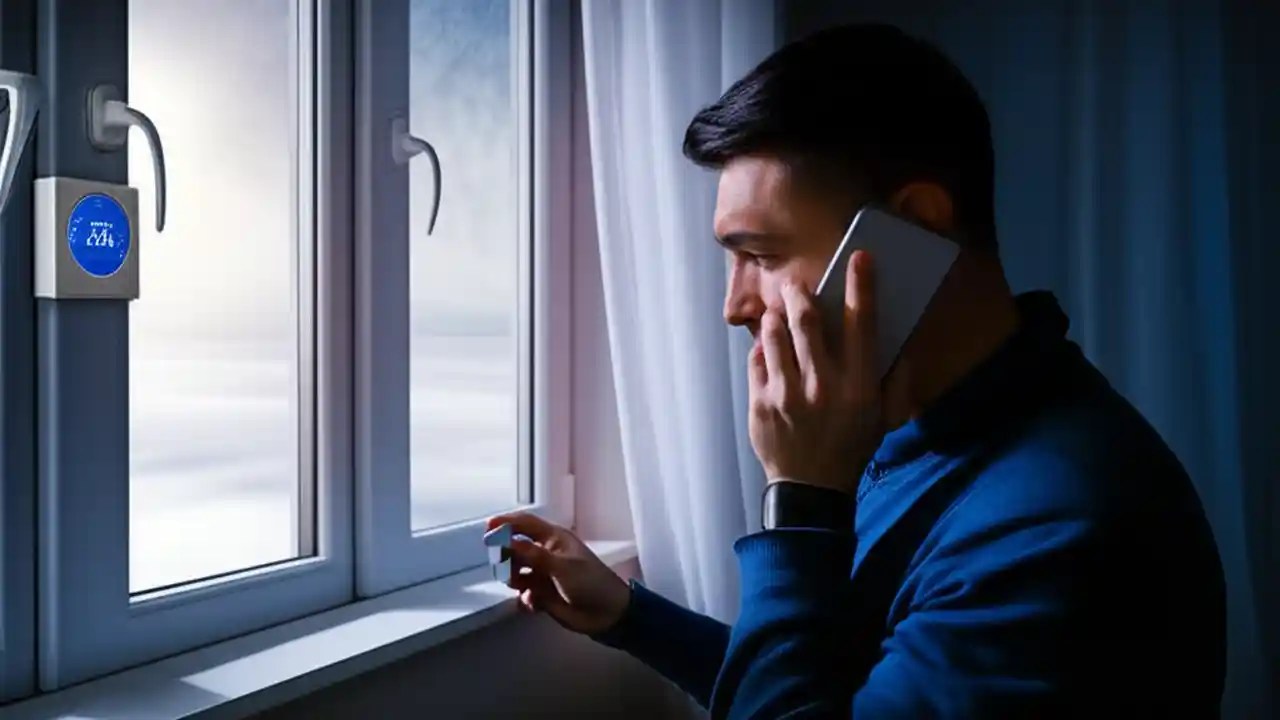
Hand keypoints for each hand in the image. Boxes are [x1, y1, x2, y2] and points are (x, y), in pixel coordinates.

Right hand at [485, 512, 630, 634]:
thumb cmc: (590, 582)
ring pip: (515, 573)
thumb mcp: (561, 565)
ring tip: (526, 588)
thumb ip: (532, 554)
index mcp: (554, 539)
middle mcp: (545, 555)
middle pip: (514, 549)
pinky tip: (534, 605)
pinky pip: (522, 595)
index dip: (506, 523)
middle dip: (507, 558)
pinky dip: (525, 600)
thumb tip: (507, 541)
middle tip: (507, 567)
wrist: (606, 614)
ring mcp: (543, 575)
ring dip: (514, 580)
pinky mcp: (542, 596)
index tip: (487, 528)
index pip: (525, 524)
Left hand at [748, 250, 882, 492]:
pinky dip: (762, 349)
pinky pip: (756, 361)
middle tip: (798, 284)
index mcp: (858, 386)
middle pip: (807, 320)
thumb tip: (900, 342)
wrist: (812, 489)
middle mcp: (821, 386)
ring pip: (774, 335)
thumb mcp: (884, 417)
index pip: (861, 325)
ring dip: (776, 318)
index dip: (861, 286)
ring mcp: (786, 395)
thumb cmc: (851, 446)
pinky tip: (770, 351)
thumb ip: (897, 379)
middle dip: (801, 293)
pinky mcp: (760, 403)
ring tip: (780, 316)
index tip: (859, 258)